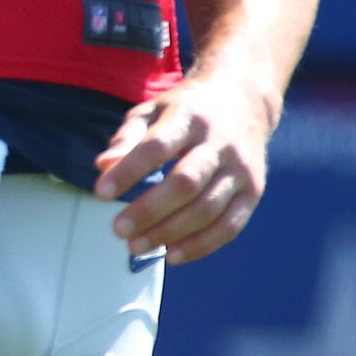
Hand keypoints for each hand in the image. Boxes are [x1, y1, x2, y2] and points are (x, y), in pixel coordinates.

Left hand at [92, 72, 276, 264]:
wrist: (243, 101)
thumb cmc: (186, 111)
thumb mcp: (152, 110)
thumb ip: (127, 138)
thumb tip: (103, 166)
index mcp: (189, 117)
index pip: (156, 146)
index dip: (128, 172)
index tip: (101, 193)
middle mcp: (219, 143)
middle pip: (185, 183)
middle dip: (149, 210)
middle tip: (118, 229)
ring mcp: (241, 169)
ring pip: (207, 208)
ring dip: (170, 233)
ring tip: (137, 246)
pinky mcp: (254, 191)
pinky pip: (230, 225)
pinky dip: (201, 245)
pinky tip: (172, 254)